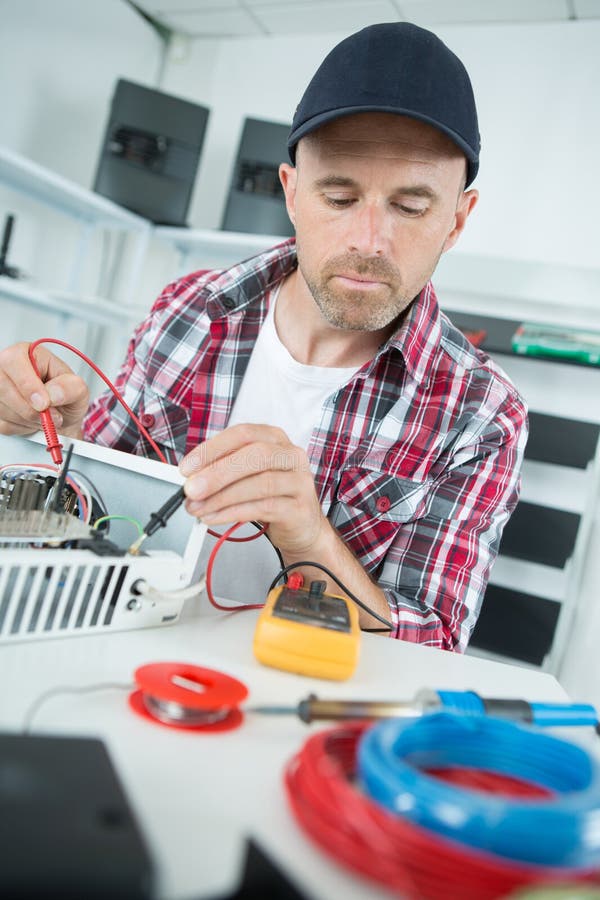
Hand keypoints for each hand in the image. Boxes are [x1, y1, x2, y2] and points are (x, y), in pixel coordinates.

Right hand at [0, 342, 89, 437]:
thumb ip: (69, 388)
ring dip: (28, 420)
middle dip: (29, 409)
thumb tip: (52, 394)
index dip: (27, 384)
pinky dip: (22, 428)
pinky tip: (32, 421)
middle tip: (49, 416)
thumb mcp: (78, 389)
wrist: (61, 417)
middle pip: (2, 387)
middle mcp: (6, 368)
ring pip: (2, 408)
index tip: (43, 403)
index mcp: (25, 353)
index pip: (14, 361)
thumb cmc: (66, 397)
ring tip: (44, 416)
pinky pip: (3, 424)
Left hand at [180, 423, 326, 555]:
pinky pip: (264, 508)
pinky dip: (233, 513)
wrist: (302, 526)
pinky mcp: (299, 508)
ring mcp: (299, 481)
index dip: (212, 449)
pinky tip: (215, 517)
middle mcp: (290, 455)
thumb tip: (191, 477)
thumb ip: (222, 470)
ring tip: (198, 508)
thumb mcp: (247, 475)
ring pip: (260, 484)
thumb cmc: (272, 495)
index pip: (242, 434)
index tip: (187, 468)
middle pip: (255, 456)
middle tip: (192, 489)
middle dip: (217, 473)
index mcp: (274, 438)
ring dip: (222, 498)